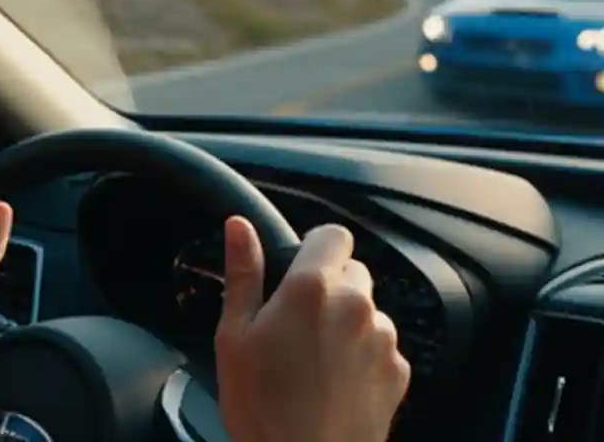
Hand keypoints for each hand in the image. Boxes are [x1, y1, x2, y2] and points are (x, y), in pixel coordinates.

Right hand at [215, 218, 410, 441]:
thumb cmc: (260, 406)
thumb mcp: (233, 336)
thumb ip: (243, 273)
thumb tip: (239, 226)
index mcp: (312, 289)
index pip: (333, 235)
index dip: (314, 247)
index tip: (298, 269)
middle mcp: (356, 306)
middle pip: (353, 272)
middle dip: (329, 287)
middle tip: (296, 323)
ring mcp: (383, 340)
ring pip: (368, 310)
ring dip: (347, 322)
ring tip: (314, 359)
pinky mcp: (399, 372)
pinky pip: (382, 346)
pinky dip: (362, 354)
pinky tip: (334, 382)